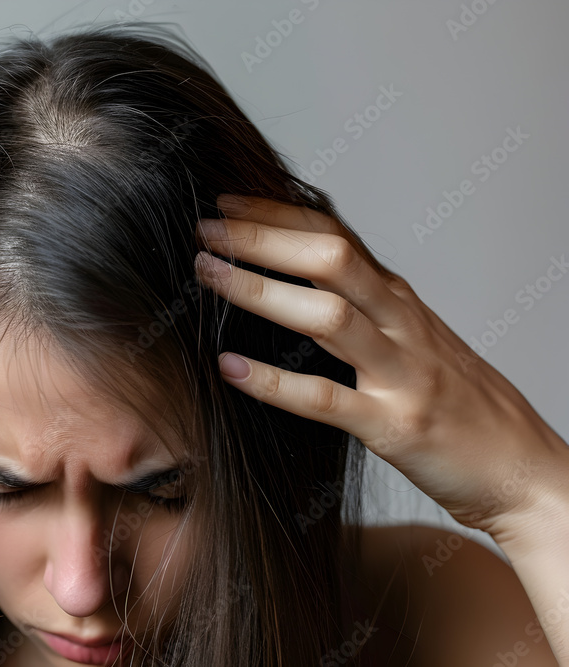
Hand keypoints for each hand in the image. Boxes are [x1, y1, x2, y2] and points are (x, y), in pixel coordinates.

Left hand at [193, 194, 567, 539]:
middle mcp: (401, 325)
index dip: (277, 215)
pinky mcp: (392, 426)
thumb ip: (364, 306)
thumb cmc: (458, 402)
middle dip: (263, 239)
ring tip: (208, 276)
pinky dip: (273, 382)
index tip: (226, 204)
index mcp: (399, 301)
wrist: (522, 468)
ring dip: (260, 292)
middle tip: (205, 231)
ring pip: (327, 318)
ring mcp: (399, 374)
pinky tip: (229, 368)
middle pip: (330, 261)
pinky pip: (324, 399)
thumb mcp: (412, 338)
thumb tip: (298, 276)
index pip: (334, 237)